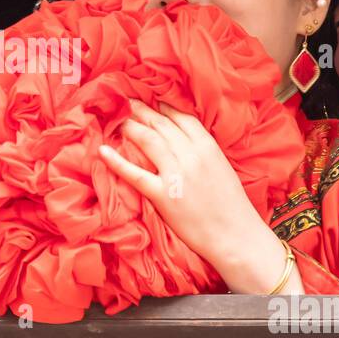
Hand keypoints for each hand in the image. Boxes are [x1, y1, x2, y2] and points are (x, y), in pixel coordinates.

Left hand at [97, 99, 301, 293]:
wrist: (236, 236)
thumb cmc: (232, 206)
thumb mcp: (222, 168)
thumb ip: (204, 152)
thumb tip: (184, 141)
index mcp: (208, 147)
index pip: (181, 117)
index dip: (163, 107)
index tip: (151, 101)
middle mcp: (191, 155)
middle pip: (161, 124)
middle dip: (142, 111)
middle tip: (126, 102)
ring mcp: (176, 174)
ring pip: (148, 140)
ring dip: (130, 126)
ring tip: (117, 119)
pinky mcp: (163, 195)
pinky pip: (134, 174)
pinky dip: (116, 161)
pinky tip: (102, 150)